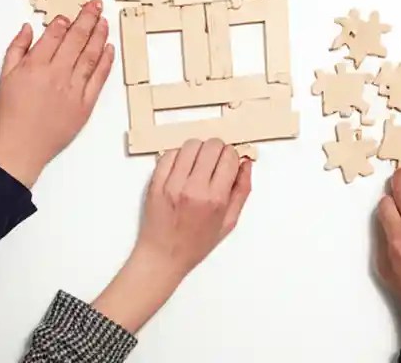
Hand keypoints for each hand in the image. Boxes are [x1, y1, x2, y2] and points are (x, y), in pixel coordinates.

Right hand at [0, 0, 112, 187]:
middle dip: (87, 18)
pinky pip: (99, 78)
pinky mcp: (85, 104)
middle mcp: (57, 74)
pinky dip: (106, 61)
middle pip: (76, 39)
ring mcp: (73, 89)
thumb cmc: (11, 113)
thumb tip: (28, 28)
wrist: (21, 146)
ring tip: (104, 20)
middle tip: (95, 4)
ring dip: (99, 35)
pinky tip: (110, 48)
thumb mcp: (5, 76)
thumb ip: (17, 49)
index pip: (54, 35)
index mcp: (35, 66)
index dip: (64, 21)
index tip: (70, 13)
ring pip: (91, 55)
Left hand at [93, 139, 251, 333]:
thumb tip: (245, 163)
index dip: (232, 156)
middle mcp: (194, 188)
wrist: (163, 256)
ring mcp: (172, 184)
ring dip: (198, 150)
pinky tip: (182, 169)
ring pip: (191, 144)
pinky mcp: (156, 182)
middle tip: (214, 163)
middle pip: (211, 145)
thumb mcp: (228, 222)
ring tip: (197, 165)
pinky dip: (179, 156)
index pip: (229, 156)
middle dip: (217, 150)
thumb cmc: (196, 243)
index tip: (229, 163)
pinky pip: (170, 153)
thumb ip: (241, 190)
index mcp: (215, 199)